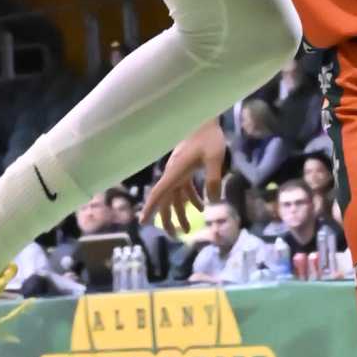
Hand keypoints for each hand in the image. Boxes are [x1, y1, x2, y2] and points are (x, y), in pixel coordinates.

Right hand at [141, 121, 226, 238]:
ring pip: (175, 196)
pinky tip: (201, 207)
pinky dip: (190, 199)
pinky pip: (184, 188)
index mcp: (176, 171)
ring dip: (180, 212)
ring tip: (189, 230)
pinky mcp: (186, 168)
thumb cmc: (208, 136)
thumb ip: (214, 179)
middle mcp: (174, 173)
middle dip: (168, 219)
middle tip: (174, 237)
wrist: (206, 119)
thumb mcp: (214, 157)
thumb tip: (212, 202)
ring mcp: (179, 171)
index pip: (159, 192)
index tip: (142, 222)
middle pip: (165, 200)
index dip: (151, 207)